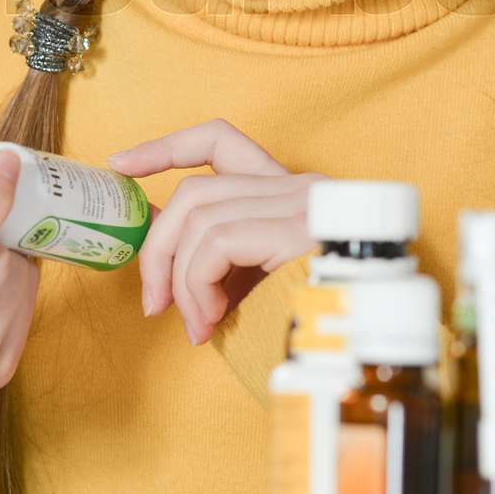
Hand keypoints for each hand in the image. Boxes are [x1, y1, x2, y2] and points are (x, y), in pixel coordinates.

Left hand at [106, 118, 327, 346]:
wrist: (372, 352)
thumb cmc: (322, 328)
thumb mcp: (261, 286)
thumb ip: (221, 264)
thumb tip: (161, 260)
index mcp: (290, 195)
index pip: (221, 141)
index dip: (166, 147)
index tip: (122, 165)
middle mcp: (299, 188)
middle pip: (195, 189)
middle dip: (158, 247)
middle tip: (155, 304)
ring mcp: (302, 203)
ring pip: (199, 216)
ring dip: (180, 279)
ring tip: (198, 325)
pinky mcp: (298, 229)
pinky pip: (216, 243)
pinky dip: (197, 285)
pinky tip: (213, 321)